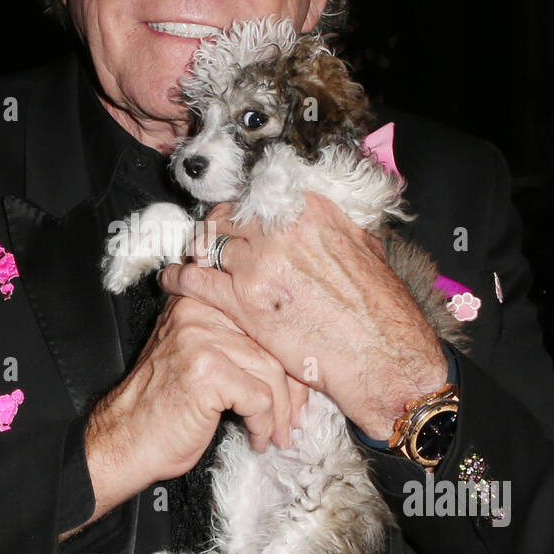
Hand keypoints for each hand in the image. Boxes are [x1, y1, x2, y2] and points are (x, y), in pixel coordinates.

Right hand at [74, 295, 309, 533]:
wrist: (124, 440)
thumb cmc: (160, 407)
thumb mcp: (192, 355)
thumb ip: (229, 339)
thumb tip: (287, 354)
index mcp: (197, 301)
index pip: (259, 318)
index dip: (285, 356)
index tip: (297, 387)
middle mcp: (197, 312)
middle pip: (270, 343)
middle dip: (292, 387)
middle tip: (296, 417)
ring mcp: (201, 339)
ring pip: (269, 372)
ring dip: (280, 412)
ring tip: (277, 434)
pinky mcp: (207, 371)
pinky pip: (259, 398)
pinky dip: (264, 424)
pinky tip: (256, 438)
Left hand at [158, 194, 447, 438]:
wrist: (383, 356)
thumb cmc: (380, 310)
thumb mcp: (364, 249)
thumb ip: (331, 229)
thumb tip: (315, 222)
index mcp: (309, 210)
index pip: (256, 198)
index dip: (241, 212)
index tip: (236, 221)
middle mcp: (279, 229)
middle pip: (227, 217)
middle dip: (216, 229)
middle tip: (210, 242)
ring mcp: (257, 263)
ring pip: (207, 245)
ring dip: (197, 254)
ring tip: (190, 261)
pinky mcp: (241, 301)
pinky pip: (194, 279)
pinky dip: (177, 279)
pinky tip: (170, 282)